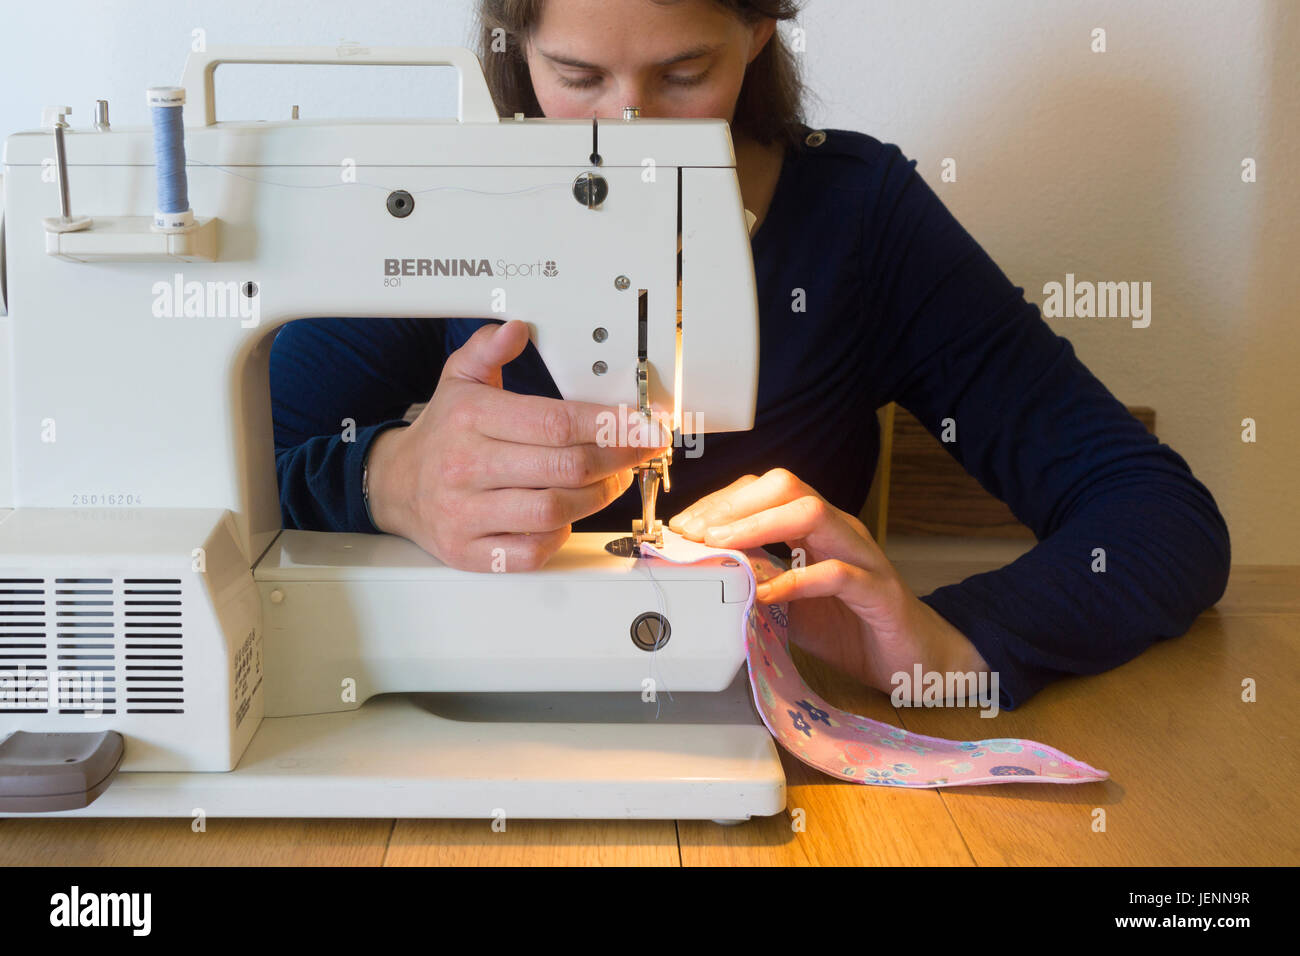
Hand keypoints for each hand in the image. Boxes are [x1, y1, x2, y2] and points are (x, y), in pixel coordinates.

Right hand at [366, 319, 669, 570]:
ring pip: (554, 512)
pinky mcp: (469, 551)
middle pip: (564, 468)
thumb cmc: (442, 435)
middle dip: (617, 459)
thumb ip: (487, 350)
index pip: (555, 423)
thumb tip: (515, 328)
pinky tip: (566, 515)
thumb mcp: (458, 380)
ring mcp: (466, 513)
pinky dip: (560, 535)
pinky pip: (532, 550)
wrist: (394, 487)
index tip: (642, 425)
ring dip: (596, 497)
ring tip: (610, 480)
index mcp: (470, 418)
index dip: (608, 425)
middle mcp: (466, 467)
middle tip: (637, 451)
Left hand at [668, 468, 988, 695]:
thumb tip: (706, 574)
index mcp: (816, 529)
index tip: (685, 527)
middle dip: (734, 504)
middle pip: (787, 486)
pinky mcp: (878, 592)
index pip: (766, 491)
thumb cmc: (852, 627)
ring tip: (721, 546)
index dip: (721, 501)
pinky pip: (837, 574)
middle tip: (696, 533)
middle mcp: (839, 531)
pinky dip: (796, 580)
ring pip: (811, 514)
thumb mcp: (790, 604)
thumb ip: (756, 583)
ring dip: (757, 526)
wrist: (914, 660)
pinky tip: (766, 594)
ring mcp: (861, 556)